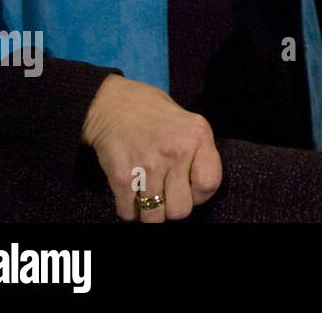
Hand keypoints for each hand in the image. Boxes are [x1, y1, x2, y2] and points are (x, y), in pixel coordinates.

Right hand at [82, 75, 221, 222]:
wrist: (112, 104)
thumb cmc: (154, 114)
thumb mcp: (189, 123)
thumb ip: (199, 152)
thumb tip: (201, 189)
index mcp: (198, 136)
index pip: (209, 184)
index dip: (200, 195)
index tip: (190, 190)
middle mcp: (176, 151)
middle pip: (181, 210)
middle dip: (174, 208)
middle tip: (168, 196)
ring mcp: (148, 165)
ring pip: (154, 217)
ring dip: (151, 212)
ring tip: (149, 197)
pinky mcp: (121, 176)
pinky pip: (128, 213)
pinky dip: (130, 211)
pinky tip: (132, 195)